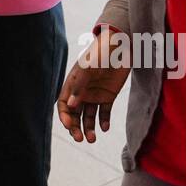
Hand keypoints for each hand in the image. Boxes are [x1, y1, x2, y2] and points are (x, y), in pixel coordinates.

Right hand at [57, 27, 129, 142]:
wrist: (121, 46)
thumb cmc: (100, 53)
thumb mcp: (88, 68)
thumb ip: (79, 86)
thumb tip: (71, 106)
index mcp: (73, 84)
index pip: (64, 105)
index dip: (65, 117)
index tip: (69, 126)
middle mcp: (82, 92)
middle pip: (75, 114)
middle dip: (75, 127)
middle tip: (80, 139)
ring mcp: (95, 94)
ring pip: (88, 116)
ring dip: (89, 128)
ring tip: (93, 138)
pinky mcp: (108, 96)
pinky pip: (104, 113)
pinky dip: (103, 121)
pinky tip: (104, 127)